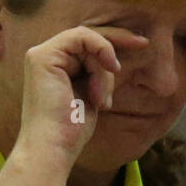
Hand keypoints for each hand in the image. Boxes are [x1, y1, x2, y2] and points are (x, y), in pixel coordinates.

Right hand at [18, 25, 148, 163]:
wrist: (54, 148)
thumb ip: (98, 75)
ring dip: (104, 70)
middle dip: (118, 40)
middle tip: (144, 43)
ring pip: (88, 42)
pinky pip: (81, 38)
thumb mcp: (93, 96)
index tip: (142, 45)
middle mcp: (46, 58)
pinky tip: (109, 70)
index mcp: (55, 67)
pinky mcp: (42, 57)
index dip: (114, 42)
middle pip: (88, 38)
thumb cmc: (72, 131)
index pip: (87, 45)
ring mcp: (41, 55)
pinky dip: (101, 51)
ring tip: (101, 100)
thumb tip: (115, 63)